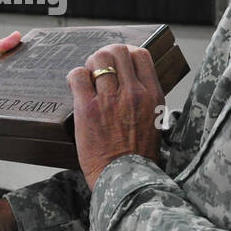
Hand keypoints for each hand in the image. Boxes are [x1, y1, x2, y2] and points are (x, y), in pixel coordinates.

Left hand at [68, 43, 163, 189]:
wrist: (125, 179)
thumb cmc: (139, 155)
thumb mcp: (154, 120)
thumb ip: (145, 97)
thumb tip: (132, 79)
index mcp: (152, 95)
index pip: (140, 55)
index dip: (126, 53)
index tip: (118, 62)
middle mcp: (133, 93)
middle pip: (117, 52)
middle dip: (105, 56)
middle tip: (99, 69)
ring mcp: (110, 100)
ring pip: (97, 59)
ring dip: (90, 65)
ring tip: (88, 78)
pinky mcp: (88, 109)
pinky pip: (78, 76)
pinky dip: (75, 76)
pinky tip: (77, 86)